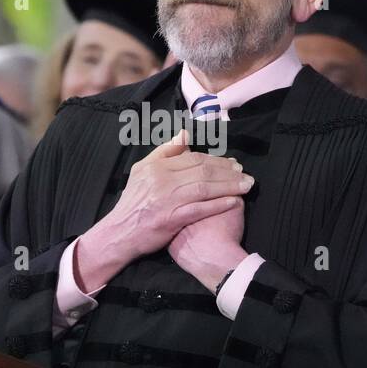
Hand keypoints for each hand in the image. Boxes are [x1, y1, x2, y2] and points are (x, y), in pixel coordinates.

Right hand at [74, 131, 251, 289]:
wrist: (120, 233)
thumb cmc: (133, 202)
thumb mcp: (142, 170)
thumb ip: (165, 152)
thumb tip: (185, 134)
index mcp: (157, 167)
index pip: (193, 158)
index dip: (216, 160)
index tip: (233, 163)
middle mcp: (163, 181)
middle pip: (202, 171)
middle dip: (227, 171)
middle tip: (244, 173)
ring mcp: (168, 200)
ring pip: (205, 187)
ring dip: (229, 186)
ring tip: (246, 185)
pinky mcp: (172, 219)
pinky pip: (201, 209)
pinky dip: (219, 204)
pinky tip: (234, 202)